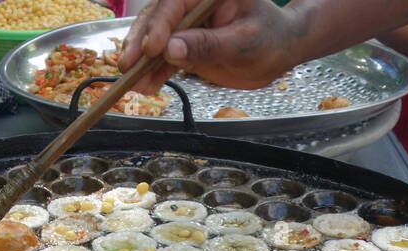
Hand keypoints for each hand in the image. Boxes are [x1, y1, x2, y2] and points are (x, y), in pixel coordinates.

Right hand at [119, 0, 304, 93]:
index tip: (152, 49)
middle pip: (158, 17)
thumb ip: (207, 45)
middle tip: (127, 64)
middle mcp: (194, 3)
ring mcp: (187, 24)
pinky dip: (153, 72)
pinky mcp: (185, 44)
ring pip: (155, 37)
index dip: (160, 24)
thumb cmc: (271, 39)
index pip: (176, 2)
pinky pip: (164, 57)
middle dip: (141, 41)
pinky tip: (145, 86)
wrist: (280, 52)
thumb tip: (170, 50)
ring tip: (131, 83)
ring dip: (142, 61)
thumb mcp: (243, 43)